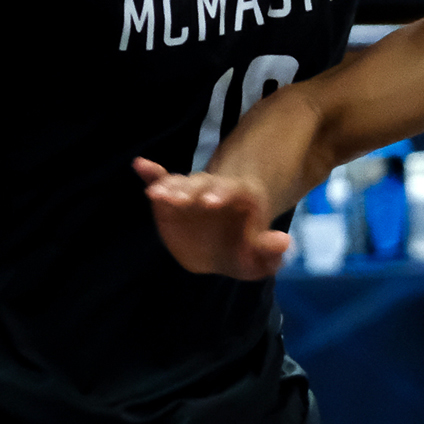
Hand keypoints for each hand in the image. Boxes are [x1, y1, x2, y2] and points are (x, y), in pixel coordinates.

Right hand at [135, 158, 290, 279]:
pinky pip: (162, 181)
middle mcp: (215, 191)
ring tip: (155, 193)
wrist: (221, 248)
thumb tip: (283, 241)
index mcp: (241, 199)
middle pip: (204, 185)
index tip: (211, 202)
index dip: (222, 195)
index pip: (233, 192)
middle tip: (179, 197)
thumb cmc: (244, 251)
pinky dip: (152, 174)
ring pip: (181, 185)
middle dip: (192, 190)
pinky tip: (139, 165)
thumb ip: (271, 252)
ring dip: (169, 187)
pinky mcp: (172, 200)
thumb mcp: (260, 258)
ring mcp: (192, 193)